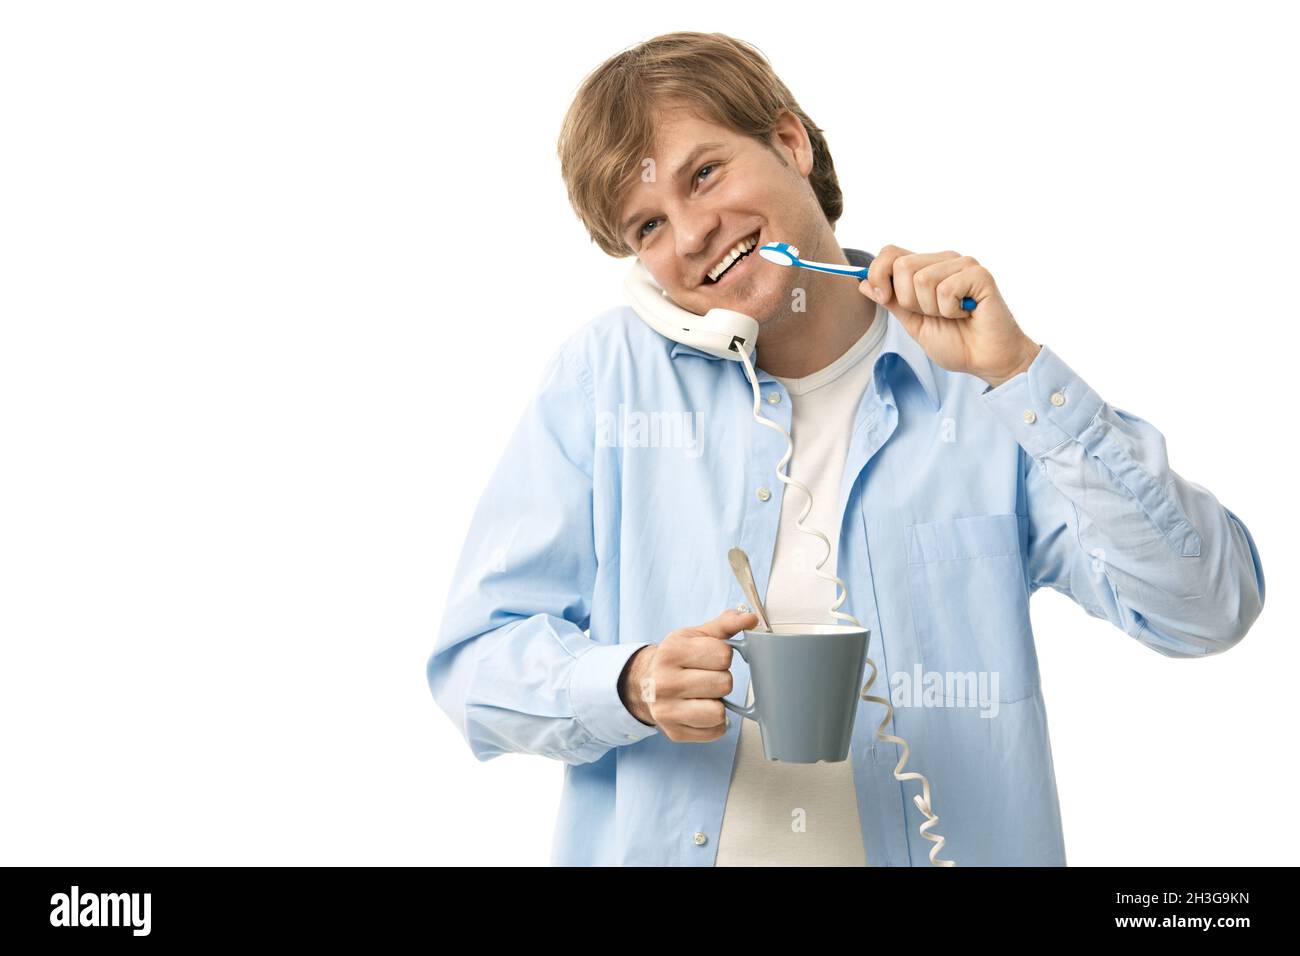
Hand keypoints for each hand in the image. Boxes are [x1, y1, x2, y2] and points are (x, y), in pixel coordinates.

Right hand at [619, 608, 757, 740]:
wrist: (644, 683)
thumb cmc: (676, 659)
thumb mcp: (695, 636)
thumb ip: (725, 624)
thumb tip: (751, 619)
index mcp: (671, 652)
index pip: (723, 655)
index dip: (723, 656)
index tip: (710, 658)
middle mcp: (664, 683)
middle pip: (724, 684)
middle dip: (721, 680)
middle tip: (706, 677)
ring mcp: (666, 711)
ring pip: (719, 712)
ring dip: (718, 704)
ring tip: (704, 695)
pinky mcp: (674, 732)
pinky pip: (714, 732)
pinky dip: (715, 724)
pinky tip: (702, 711)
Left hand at [860, 245, 1040, 388]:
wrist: (986, 361)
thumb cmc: (956, 342)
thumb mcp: (913, 324)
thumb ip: (891, 302)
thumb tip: (862, 282)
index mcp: (926, 268)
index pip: (890, 253)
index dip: (878, 274)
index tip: (884, 298)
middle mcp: (944, 260)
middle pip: (901, 266)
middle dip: (909, 301)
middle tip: (933, 314)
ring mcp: (963, 265)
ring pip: (921, 279)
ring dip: (932, 309)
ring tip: (952, 316)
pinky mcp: (979, 274)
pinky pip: (945, 289)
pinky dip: (951, 310)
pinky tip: (966, 313)